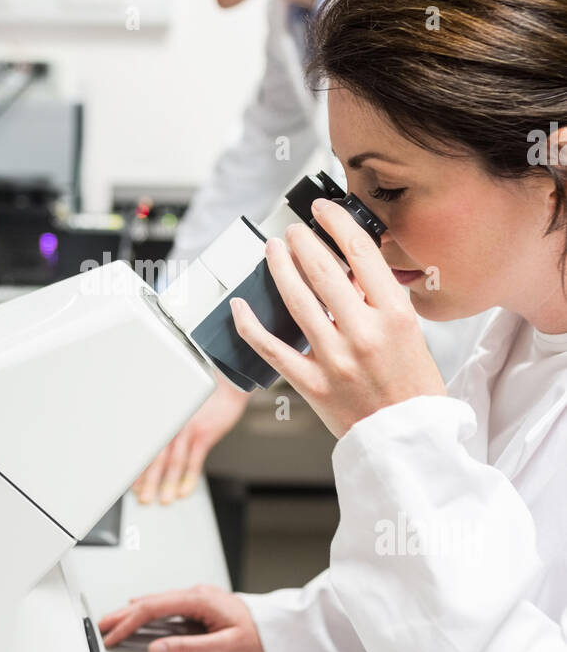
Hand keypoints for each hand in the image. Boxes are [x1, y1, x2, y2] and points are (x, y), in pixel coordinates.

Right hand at [99, 583, 265, 651]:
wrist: (281, 631)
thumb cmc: (260, 637)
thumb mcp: (225, 646)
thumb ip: (188, 648)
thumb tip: (156, 650)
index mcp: (199, 599)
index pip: (153, 609)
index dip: (129, 622)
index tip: (113, 635)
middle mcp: (196, 594)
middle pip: (149, 602)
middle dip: (123, 615)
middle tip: (100, 627)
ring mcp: (197, 599)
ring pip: (156, 604)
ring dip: (133, 614)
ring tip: (113, 624)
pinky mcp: (200, 606)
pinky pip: (167, 607)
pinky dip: (148, 614)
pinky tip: (140, 616)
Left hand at [131, 373, 248, 504]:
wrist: (226, 385)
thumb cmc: (201, 399)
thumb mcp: (178, 409)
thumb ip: (167, 428)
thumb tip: (155, 454)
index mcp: (162, 418)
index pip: (145, 447)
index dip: (138, 468)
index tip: (132, 484)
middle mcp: (171, 423)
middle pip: (156, 456)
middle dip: (148, 481)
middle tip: (143, 498)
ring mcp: (187, 429)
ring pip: (173, 461)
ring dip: (167, 483)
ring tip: (163, 500)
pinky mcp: (204, 435)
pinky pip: (194, 461)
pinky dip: (188, 478)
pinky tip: (184, 491)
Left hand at [229, 198, 445, 438]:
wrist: (408, 440)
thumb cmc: (412, 386)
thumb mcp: (410, 334)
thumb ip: (380, 300)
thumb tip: (350, 269)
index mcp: (395, 316)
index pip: (360, 254)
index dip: (336, 223)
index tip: (323, 211)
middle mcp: (364, 334)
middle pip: (322, 271)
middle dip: (302, 242)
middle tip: (293, 230)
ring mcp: (335, 359)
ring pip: (295, 300)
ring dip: (278, 267)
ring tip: (273, 250)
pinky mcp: (311, 383)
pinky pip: (271, 348)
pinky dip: (250, 324)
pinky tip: (239, 305)